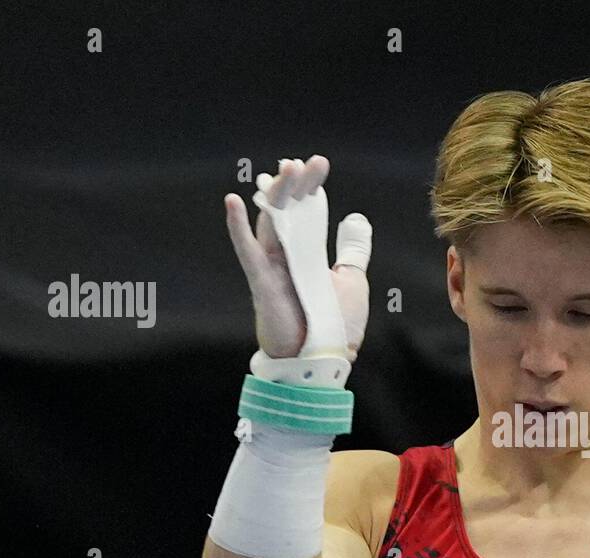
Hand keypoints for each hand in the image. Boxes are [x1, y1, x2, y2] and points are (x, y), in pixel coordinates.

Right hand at [224, 156, 371, 359]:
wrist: (323, 363)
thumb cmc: (335, 327)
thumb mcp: (352, 281)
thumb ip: (352, 251)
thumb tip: (356, 218)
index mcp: (309, 254)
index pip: (309, 211)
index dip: (312, 187)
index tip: (318, 163)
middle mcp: (288, 256)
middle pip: (288, 212)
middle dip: (295, 186)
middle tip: (302, 163)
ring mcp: (273, 268)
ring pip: (269, 224)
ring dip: (276, 196)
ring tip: (284, 170)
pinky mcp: (262, 283)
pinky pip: (247, 251)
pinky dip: (238, 227)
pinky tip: (233, 201)